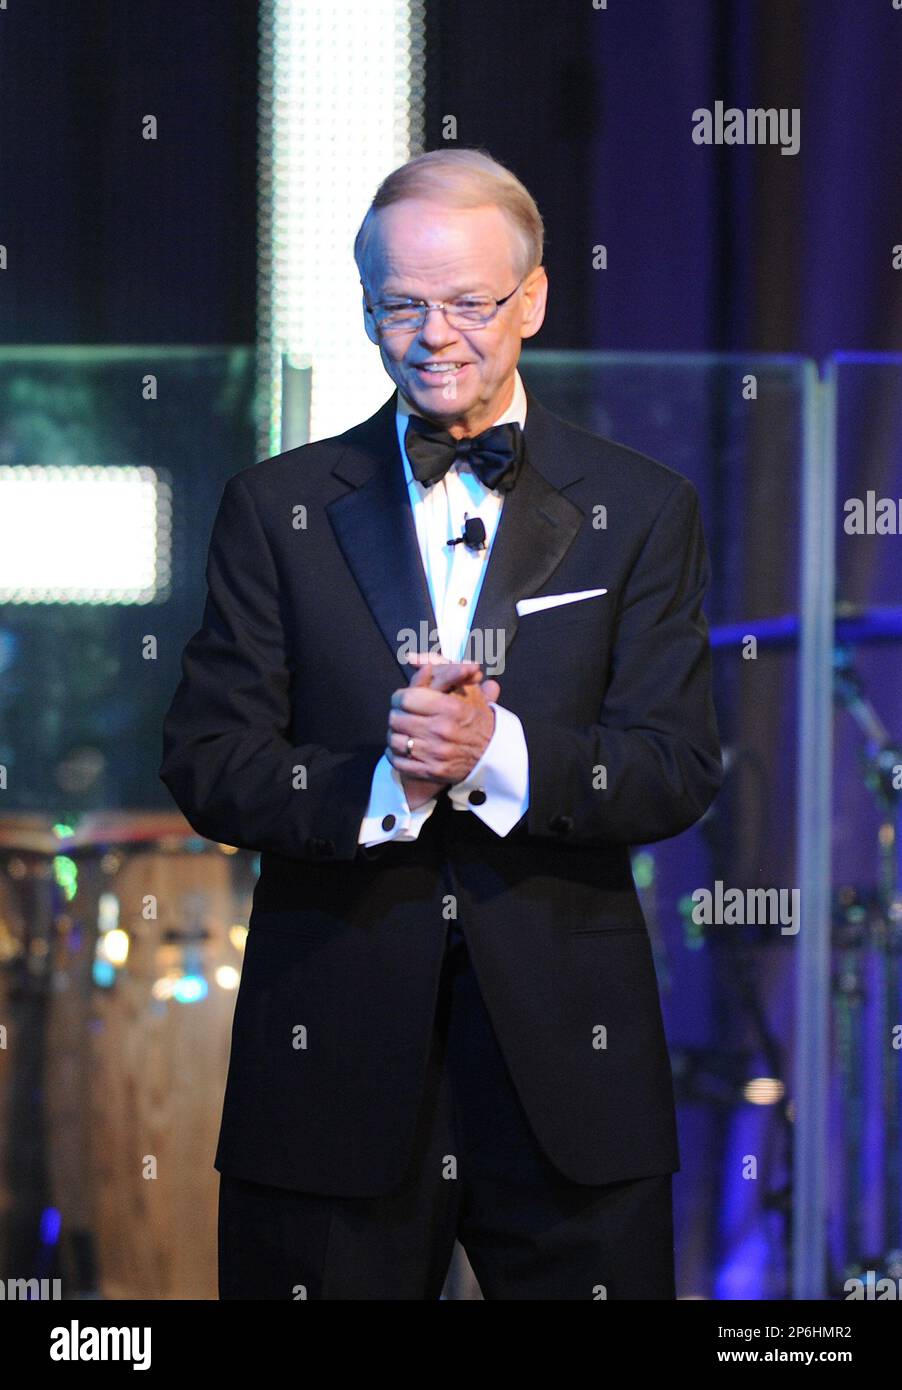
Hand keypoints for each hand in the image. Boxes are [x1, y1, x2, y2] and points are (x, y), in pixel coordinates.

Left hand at [387, 655, 500, 807]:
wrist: (492, 754)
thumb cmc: (476, 717)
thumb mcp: (466, 688)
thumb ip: (440, 668)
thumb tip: (411, 658)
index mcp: (450, 707)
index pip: (406, 698)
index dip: (400, 697)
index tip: (404, 699)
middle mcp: (441, 730)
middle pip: (396, 719)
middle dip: (397, 714)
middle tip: (403, 714)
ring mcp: (435, 753)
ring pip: (395, 740)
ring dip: (396, 734)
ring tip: (404, 731)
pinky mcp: (431, 771)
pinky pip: (399, 762)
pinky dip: (396, 754)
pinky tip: (404, 748)